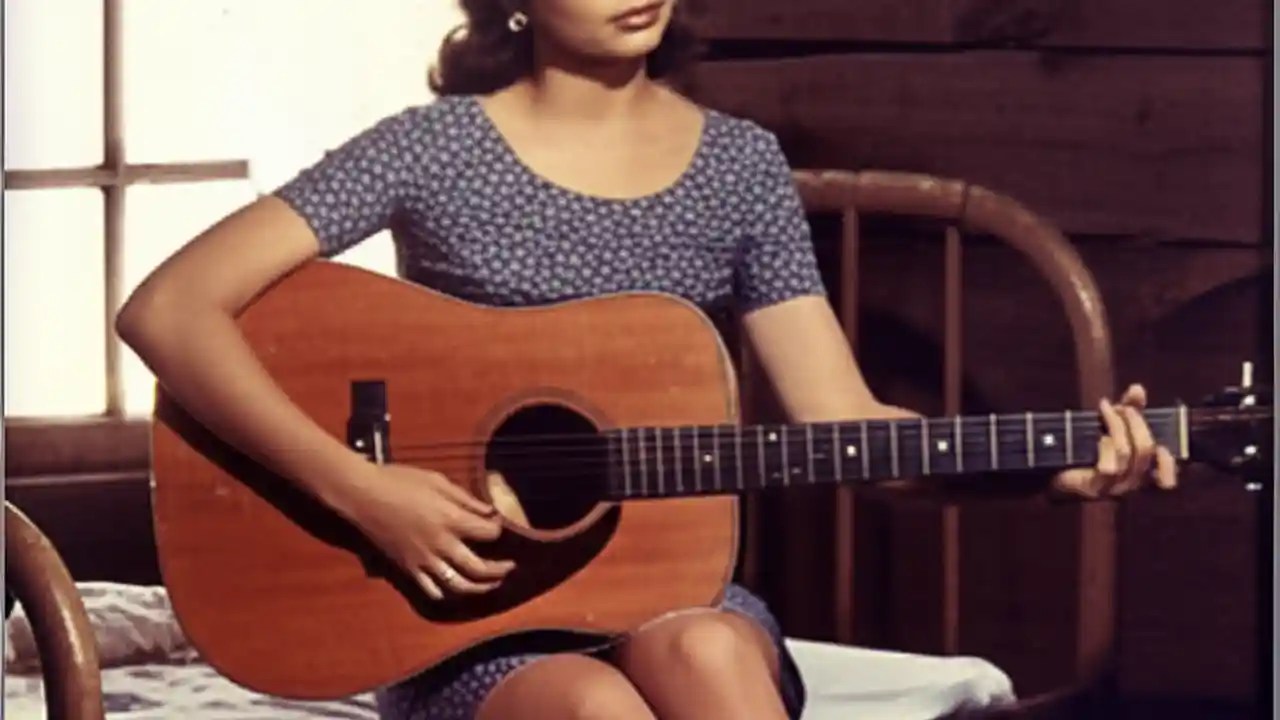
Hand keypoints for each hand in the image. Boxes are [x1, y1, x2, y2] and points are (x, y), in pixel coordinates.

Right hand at [339, 464, 514, 599]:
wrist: (361, 496)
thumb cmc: (399, 481)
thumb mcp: (437, 481)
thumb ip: (465, 498)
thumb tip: (488, 511)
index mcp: (451, 519)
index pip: (488, 533)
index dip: (498, 531)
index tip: (499, 527)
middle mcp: (441, 544)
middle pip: (480, 568)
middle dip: (500, 570)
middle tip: (510, 567)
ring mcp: (424, 560)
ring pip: (459, 585)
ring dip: (480, 588)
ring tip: (491, 584)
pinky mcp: (408, 569)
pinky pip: (431, 589)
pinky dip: (446, 593)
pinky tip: (454, 589)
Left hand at [1052, 383, 1178, 498]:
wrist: (1052, 470)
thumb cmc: (1087, 449)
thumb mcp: (1113, 427)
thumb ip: (1130, 410)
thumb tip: (1138, 389)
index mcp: (1142, 476)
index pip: (1168, 481)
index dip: (1170, 463)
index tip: (1160, 441)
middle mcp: (1132, 486)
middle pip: (1146, 450)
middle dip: (1136, 422)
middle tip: (1122, 407)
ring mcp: (1113, 489)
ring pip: (1126, 454)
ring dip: (1118, 426)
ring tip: (1107, 410)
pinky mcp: (1094, 488)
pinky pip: (1109, 466)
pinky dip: (1106, 443)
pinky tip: (1099, 432)